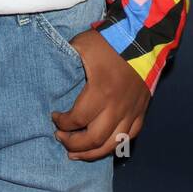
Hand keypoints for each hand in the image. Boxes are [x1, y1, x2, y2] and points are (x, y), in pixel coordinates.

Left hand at [51, 26, 151, 160]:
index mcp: (101, 92)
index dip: (62, 123)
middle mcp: (117, 107)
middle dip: (73, 143)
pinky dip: (114, 145)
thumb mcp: (81, 45)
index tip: (54, 117)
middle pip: (93, 139)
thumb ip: (64, 59)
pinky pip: (129, 137)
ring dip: (92, 153)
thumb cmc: (110, 41)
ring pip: (112, 144)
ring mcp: (132, 111)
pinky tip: (102, 147)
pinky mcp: (141, 111)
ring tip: (76, 153)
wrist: (143, 38)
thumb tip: (49, 69)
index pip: (77, 119)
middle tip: (61, 138)